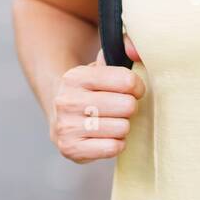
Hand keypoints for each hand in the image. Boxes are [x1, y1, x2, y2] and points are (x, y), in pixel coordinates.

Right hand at [51, 34, 144, 162]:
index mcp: (75, 76)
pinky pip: (113, 148)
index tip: (134, 90)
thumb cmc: (91, 92)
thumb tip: (135, 50)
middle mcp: (67, 100)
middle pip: (126, 106)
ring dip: (122, 127)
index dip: (137, 87)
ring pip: (121, 128)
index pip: (126, 80)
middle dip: (129, 108)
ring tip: (111, 122)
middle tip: (121, 109)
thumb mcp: (101, 68)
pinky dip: (116, 144)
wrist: (61, 118)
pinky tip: (106, 137)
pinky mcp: (71, 149)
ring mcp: (67, 127)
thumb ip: (121, 51)